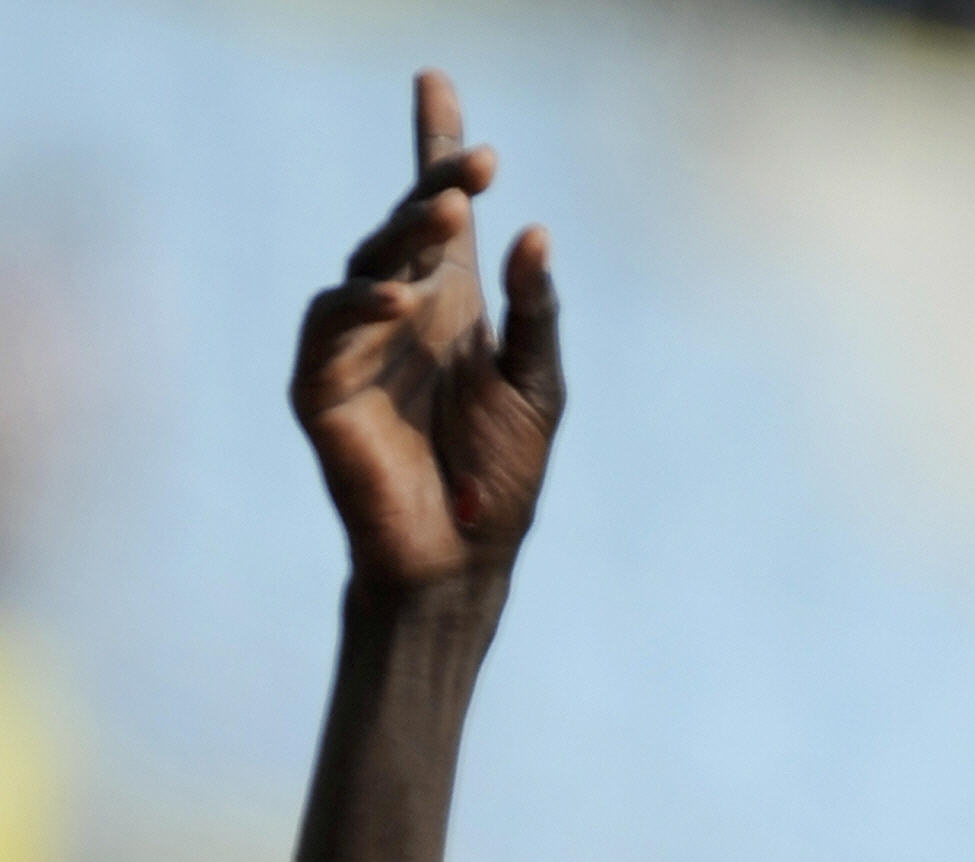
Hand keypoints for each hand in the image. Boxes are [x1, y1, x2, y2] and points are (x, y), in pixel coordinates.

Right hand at [289, 70, 561, 594]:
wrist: (463, 555)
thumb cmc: (502, 476)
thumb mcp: (538, 387)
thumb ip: (535, 314)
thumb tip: (536, 233)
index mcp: (448, 305)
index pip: (437, 213)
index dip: (434, 149)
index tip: (439, 80)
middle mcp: (396, 312)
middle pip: (403, 226)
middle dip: (436, 185)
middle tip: (474, 159)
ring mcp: (355, 343)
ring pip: (367, 263)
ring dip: (404, 234)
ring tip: (450, 207)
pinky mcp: (322, 384)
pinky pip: (332, 326)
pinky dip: (364, 303)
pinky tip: (403, 294)